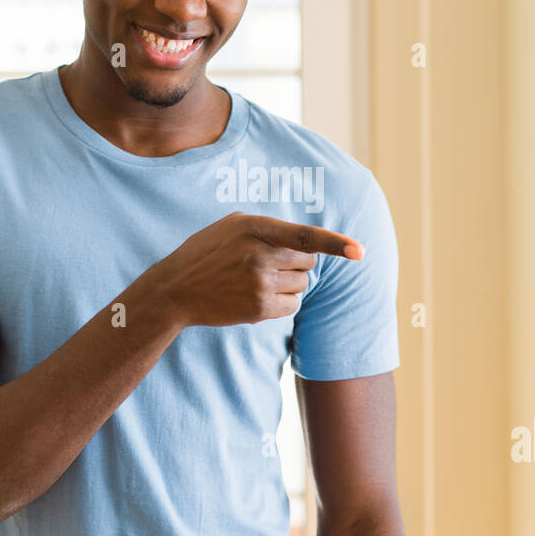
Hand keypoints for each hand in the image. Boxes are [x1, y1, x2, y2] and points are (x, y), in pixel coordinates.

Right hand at [150, 211, 363, 327]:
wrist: (175, 290)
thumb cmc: (207, 253)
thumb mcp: (232, 226)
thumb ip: (268, 228)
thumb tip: (307, 240)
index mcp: (255, 227)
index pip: (304, 235)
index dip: (336, 244)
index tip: (360, 252)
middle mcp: (259, 254)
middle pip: (308, 261)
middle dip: (296, 263)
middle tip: (267, 265)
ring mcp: (259, 283)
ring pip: (301, 284)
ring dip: (287, 284)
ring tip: (254, 281)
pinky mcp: (259, 308)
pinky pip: (292, 306)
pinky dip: (281, 304)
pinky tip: (254, 297)